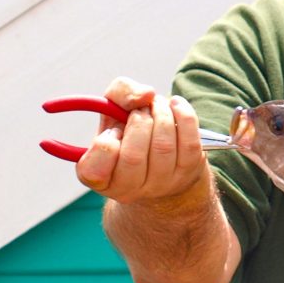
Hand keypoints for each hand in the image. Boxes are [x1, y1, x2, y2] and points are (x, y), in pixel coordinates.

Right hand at [76, 76, 206, 204]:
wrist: (165, 154)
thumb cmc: (132, 129)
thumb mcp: (114, 108)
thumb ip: (119, 93)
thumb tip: (145, 95)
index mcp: (100, 178)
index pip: (93, 171)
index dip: (105, 143)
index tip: (113, 131)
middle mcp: (129, 189)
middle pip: (133, 156)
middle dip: (139, 120)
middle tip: (141, 109)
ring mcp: (161, 184)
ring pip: (163, 146)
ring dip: (161, 114)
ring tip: (157, 106)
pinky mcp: (188, 173)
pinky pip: (189, 143)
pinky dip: (184, 116)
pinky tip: (176, 105)